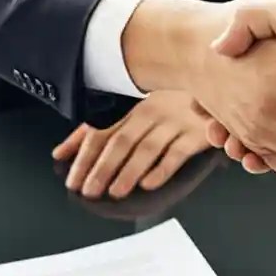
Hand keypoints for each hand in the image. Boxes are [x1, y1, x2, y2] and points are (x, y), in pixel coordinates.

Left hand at [53, 91, 210, 198]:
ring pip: (146, 148)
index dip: (85, 158)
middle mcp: (150, 114)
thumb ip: (97, 131)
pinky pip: (178, 152)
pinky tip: (149, 183)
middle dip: (102, 168)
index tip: (73, 181)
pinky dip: (162, 168)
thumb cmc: (172, 105)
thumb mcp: (132, 114)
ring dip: (129, 171)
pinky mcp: (196, 133)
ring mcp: (174, 122)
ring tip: (115, 191)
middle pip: (121, 142)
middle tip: (89, 191)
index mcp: (132, 110)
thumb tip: (60, 152)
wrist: (215, 84)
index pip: (101, 133)